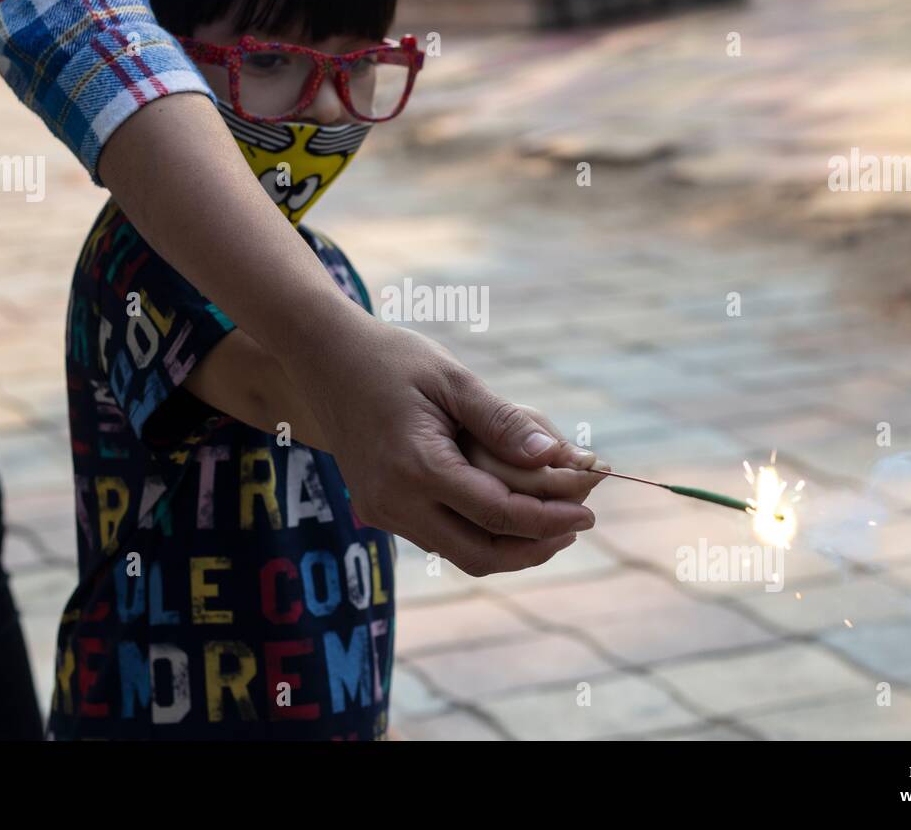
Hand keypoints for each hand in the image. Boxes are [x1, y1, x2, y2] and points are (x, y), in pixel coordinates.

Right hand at [286, 311, 598, 575]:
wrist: (321, 358)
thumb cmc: (391, 358)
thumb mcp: (453, 379)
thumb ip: (503, 421)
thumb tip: (559, 456)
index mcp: (417, 468)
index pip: (499, 514)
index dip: (550, 518)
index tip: (589, 511)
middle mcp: (395, 502)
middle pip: (481, 553)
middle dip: (535, 548)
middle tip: (577, 526)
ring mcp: (382, 511)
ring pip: (458, 553)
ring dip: (508, 546)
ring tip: (552, 523)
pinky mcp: (377, 509)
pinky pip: (437, 537)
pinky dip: (478, 532)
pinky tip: (508, 509)